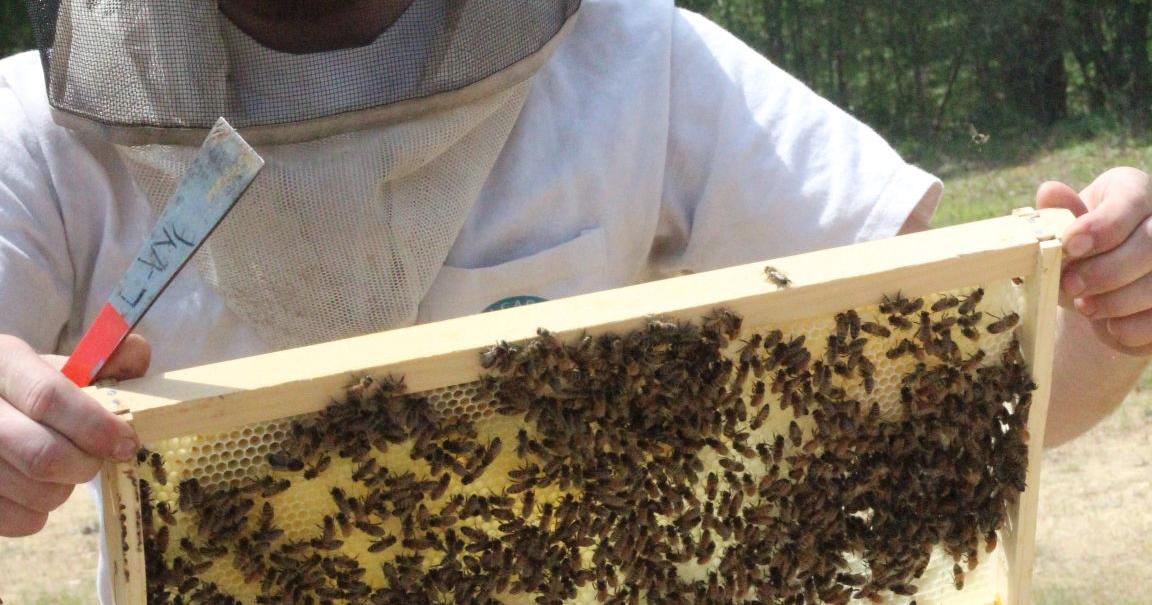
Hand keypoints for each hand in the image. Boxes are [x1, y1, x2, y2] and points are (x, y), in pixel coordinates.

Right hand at [0, 334, 149, 536]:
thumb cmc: (30, 389)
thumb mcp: (60, 367)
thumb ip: (105, 362)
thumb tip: (138, 352)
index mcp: (3, 362)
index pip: (47, 397)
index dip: (95, 426)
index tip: (127, 444)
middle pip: (42, 454)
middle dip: (85, 465)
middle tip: (97, 461)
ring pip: (33, 492)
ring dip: (64, 490)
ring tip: (64, 470)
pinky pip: (17, 521)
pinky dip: (39, 513)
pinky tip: (37, 490)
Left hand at [1037, 166, 1151, 354]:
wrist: (1094, 285)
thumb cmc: (1077, 249)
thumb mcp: (1063, 229)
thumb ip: (1057, 214)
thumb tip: (1049, 192)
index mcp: (1136, 192)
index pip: (1131, 202)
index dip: (1101, 227)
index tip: (1070, 247)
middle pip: (1151, 244)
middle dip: (1106, 271)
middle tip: (1070, 286)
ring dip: (1116, 302)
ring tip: (1085, 306)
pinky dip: (1130, 328)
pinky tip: (1108, 327)